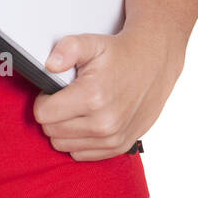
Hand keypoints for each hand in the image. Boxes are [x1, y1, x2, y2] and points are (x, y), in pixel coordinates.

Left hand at [32, 26, 182, 160]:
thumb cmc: (120, 55)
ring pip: (63, 145)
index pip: (43, 114)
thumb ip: (67, 49)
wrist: (153, 65)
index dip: (43, 99)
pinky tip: (87, 121)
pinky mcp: (119, 147)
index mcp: (92, 96)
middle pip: (51, 131)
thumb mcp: (91, 43)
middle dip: (52, 114)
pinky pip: (81, 155)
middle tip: (65, 97)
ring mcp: (112, 138)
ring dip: (64, 129)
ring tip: (77, 108)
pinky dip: (79, 140)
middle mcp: (103, 123)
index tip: (53, 90)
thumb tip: (50, 65)